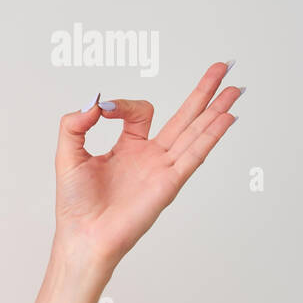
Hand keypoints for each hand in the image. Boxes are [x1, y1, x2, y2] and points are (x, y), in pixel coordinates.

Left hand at [54, 61, 242, 267]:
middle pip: (184, 117)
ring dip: (216, 109)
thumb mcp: (67, 155)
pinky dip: (211, 135)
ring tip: (235, 88)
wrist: (84, 234)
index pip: (140, 112)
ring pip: (195, 131)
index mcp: (126, 147)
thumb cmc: (75, 203)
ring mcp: (162, 168)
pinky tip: (226, 117)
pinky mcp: (170, 182)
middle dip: (203, 92)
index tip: (102, 111)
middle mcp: (149, 156)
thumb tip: (94, 103)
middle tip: (221, 67)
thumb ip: (74, 125)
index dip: (122, 105)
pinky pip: (194, 154)